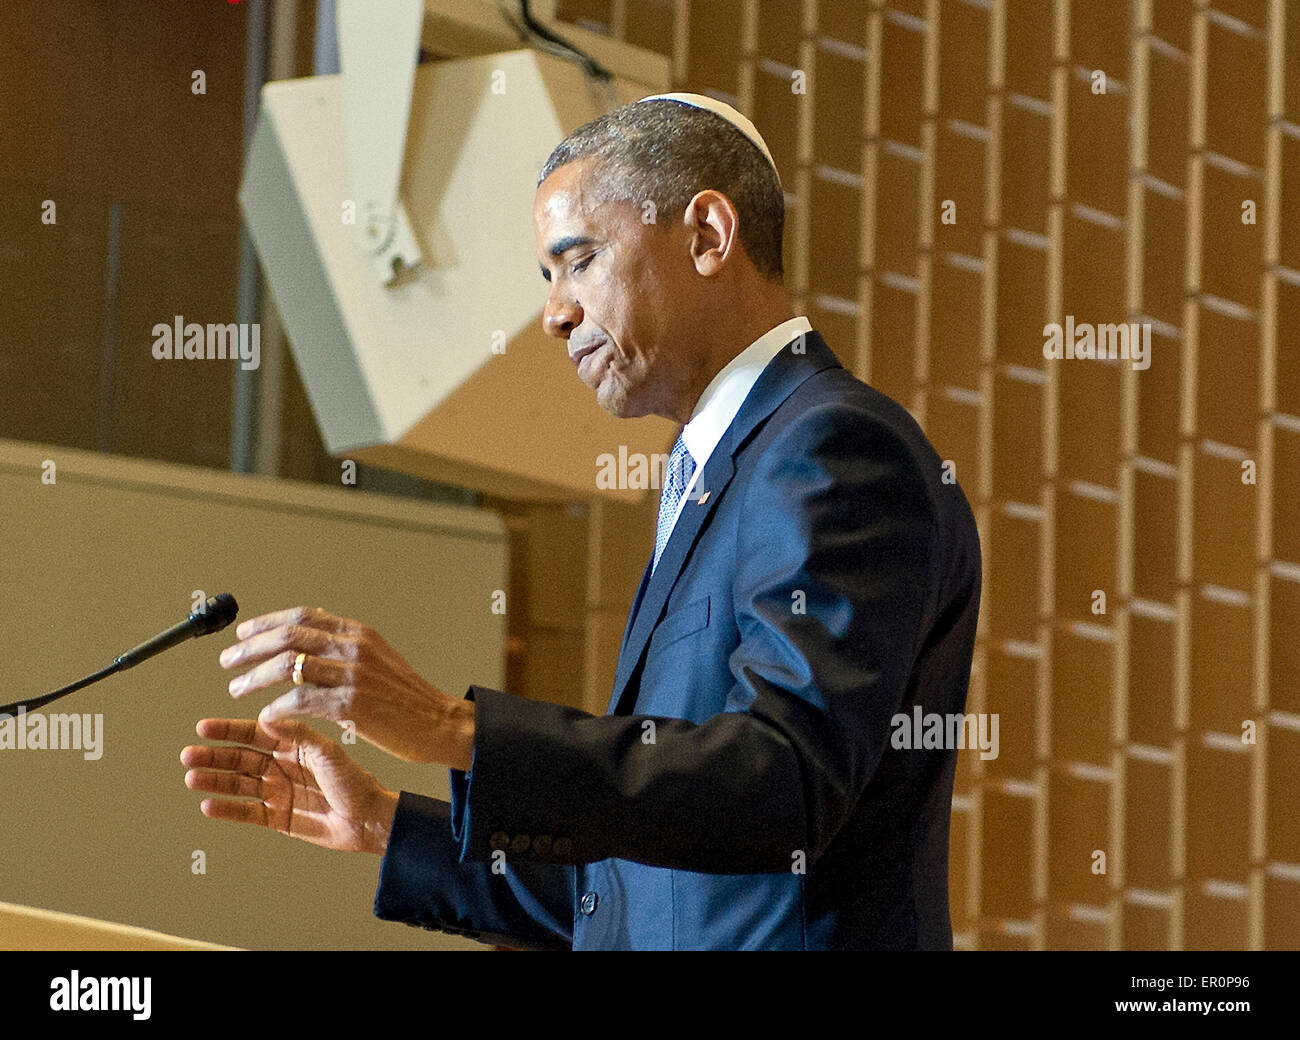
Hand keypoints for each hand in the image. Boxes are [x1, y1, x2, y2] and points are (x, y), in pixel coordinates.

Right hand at [181, 717, 399, 854]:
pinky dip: (227, 809)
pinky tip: (208, 804)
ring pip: (239, 784)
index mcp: (294, 746)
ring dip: (214, 781)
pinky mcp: (278, 818)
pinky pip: (247, 812)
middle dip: (214, 756)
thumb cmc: (355, 782)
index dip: (228, 731)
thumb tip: (268, 717)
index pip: (255, 734)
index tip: (203, 727)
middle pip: (240, 759)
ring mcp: (278, 792)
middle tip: (188, 754)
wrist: (370, 820)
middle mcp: (281, 766)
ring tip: (191, 777)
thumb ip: (299, 736)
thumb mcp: (328, 754)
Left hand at [218, 606, 473, 769]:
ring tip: (236, 689)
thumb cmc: (406, 697)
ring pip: (288, 666)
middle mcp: (354, 647)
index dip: (267, 623)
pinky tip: (266, 715)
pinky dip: (277, 707)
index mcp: (358, 633)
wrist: (437, 722)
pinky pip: (300, 701)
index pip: (303, 617)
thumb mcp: (378, 657)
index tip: (242, 633)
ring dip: (255, 677)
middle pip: (288, 637)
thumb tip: (312, 629)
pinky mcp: (351, 705)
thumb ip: (345, 645)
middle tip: (228, 661)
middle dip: (251, 648)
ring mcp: (352, 675)